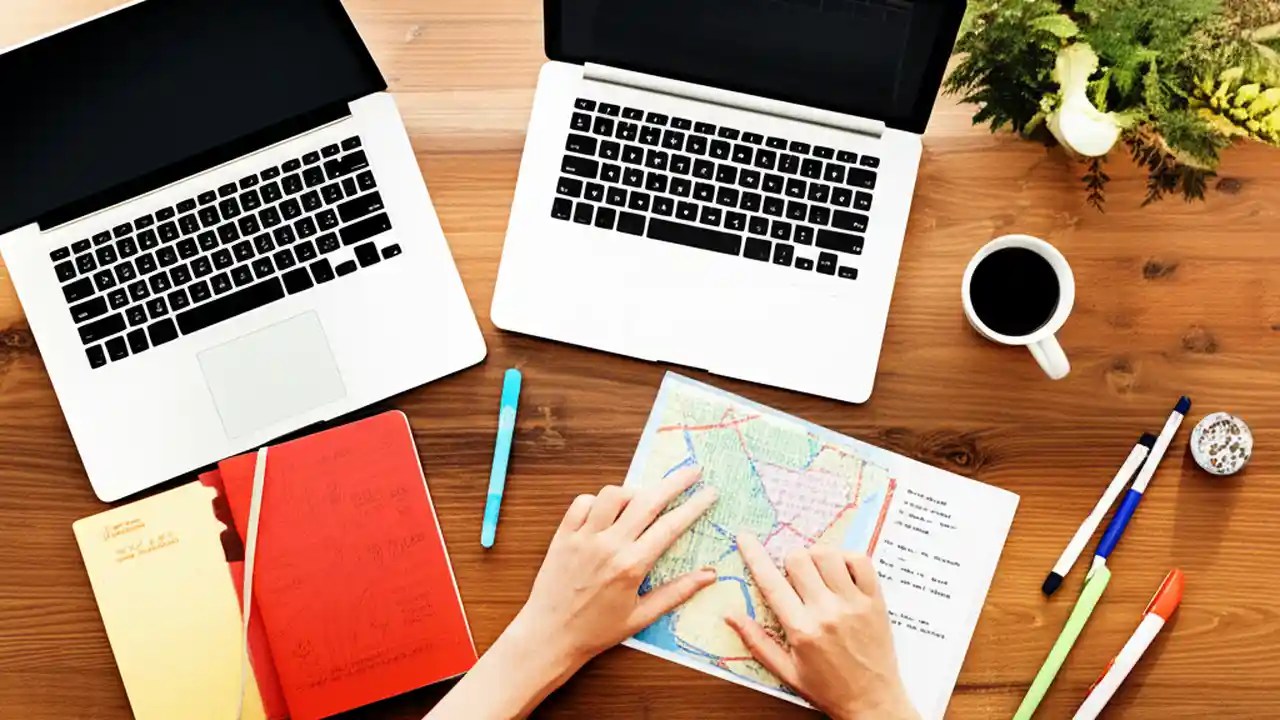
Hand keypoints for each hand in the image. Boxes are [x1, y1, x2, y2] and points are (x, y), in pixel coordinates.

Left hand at [510, 467, 718, 667]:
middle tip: (692, 472)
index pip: (670, 526)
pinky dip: (596, 501)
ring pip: (613, 494)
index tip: (710, 492)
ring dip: (632, 492)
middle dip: (674, 483)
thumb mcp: (641, 617)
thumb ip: (677, 592)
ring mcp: (583, 537)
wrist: (549, 635)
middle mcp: (609, 546)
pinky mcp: (563, 535)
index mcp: (631, 566)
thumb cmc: (596, 630)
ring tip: (641, 501)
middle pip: (647, 501)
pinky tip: (605, 513)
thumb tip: (710, 575)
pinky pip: (582, 502)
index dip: (694, 506)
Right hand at [725, 535, 917, 719]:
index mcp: (801, 630)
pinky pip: (861, 561)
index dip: (754, 555)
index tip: (746, 538)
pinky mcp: (875, 601)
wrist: (873, 702)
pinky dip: (847, 558)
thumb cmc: (828, 688)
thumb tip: (730, 615)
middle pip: (798, 559)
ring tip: (818, 572)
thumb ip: (756, 641)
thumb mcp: (786, 671)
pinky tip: (841, 571)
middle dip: (789, 560)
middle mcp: (826, 612)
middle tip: (794, 575)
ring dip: (817, 556)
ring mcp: (853, 604)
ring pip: (828, 554)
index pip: (770, 582)